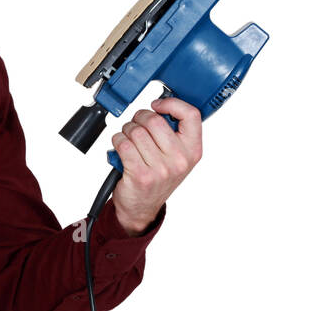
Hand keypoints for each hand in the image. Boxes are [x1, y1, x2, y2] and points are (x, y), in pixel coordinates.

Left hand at [109, 96, 202, 232]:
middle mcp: (180, 160)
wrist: (142, 207)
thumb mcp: (176, 156)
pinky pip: (124, 144)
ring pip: (136, 131)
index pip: (191, 114)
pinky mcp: (141, 175)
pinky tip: (121, 147)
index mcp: (193, 150)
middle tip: (137, 126)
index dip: (172, 103)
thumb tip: (161, 105)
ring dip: (126, 131)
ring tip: (129, 140)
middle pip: (155, 120)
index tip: (158, 105)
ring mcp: (161, 169)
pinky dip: (117, 141)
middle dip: (139, 118)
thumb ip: (175, 133)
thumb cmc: (158, 178)